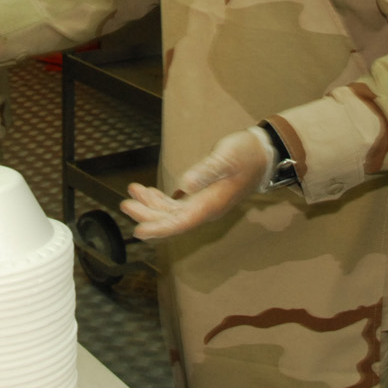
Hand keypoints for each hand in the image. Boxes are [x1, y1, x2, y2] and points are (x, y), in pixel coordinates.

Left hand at [119, 128, 273, 239]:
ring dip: (150, 206)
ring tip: (132, 193)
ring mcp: (203, 204)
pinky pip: (177, 205)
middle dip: (147, 215)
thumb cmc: (245, 155)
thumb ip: (206, 171)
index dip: (159, 228)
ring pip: (172, 213)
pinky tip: (147, 192)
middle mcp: (205, 209)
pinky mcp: (201, 196)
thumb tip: (184, 185)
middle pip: (172, 221)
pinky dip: (160, 200)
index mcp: (211, 205)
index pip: (181, 223)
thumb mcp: (226, 158)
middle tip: (125, 204)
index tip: (139, 231)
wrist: (262, 155)